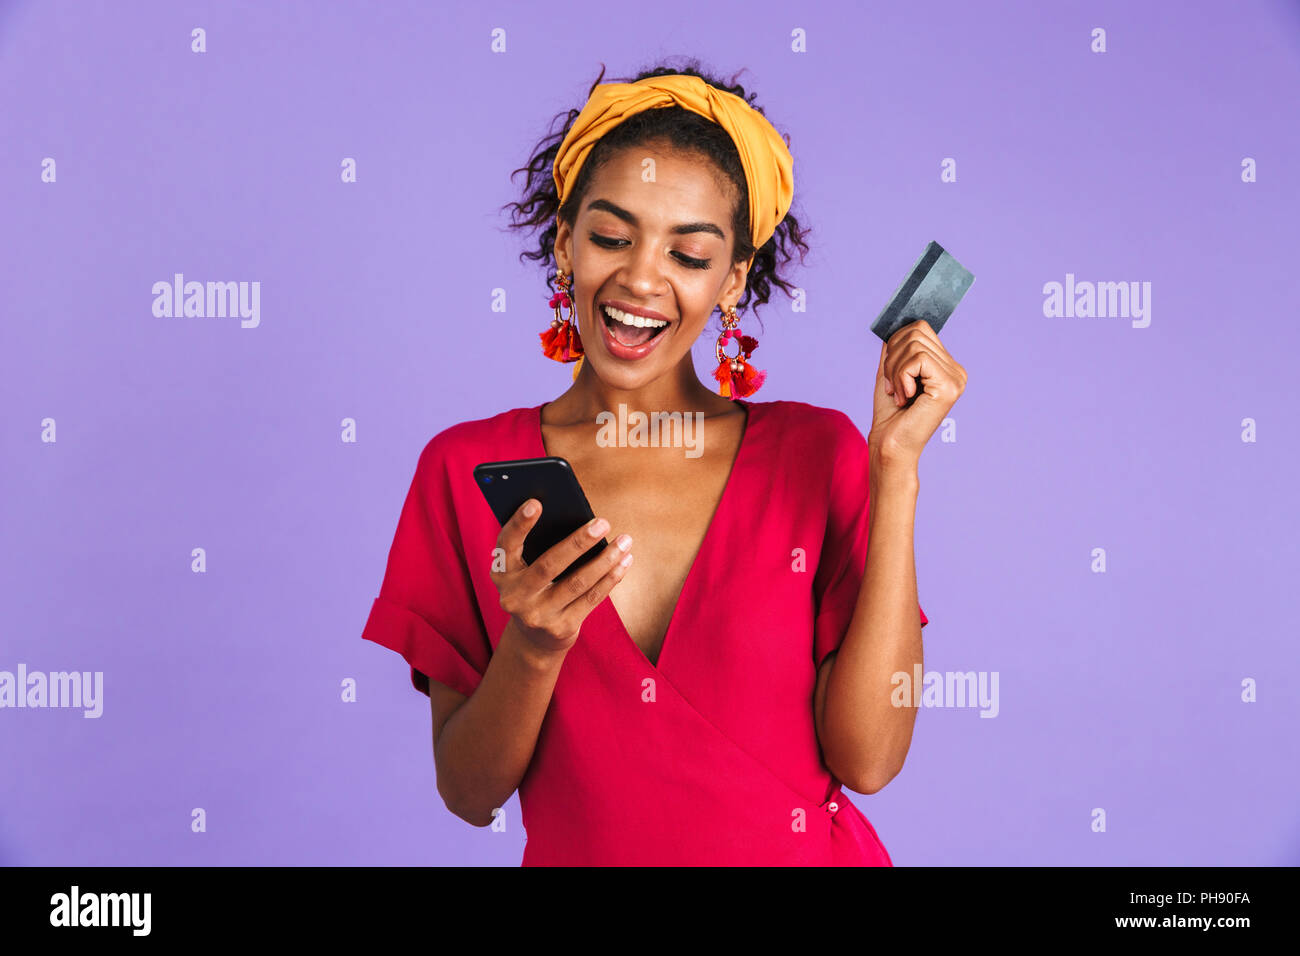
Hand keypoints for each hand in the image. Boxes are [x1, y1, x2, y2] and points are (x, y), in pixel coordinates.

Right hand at [490, 499, 633, 658]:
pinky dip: (610, 577)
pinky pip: (591, 598)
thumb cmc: (535, 585)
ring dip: (605, 559)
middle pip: (549, 565)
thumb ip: (539, 545)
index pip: (507, 544)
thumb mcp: (525, 568)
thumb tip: (578, 520)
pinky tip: (624, 561)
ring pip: (577, 583)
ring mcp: (538, 615)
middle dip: (578, 542)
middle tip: (602, 522)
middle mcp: (515, 596)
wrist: (535, 636)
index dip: (519, 524)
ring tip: (624, 540)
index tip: (536, 502)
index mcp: (502, 573)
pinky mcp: (561, 628)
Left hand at [869, 319, 966, 463]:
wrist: (890, 444)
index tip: (891, 375)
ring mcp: (957, 379)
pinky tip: (905, 398)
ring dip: (895, 370)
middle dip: (893, 357)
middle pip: (916, 331)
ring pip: (915, 344)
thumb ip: (897, 347)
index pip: (920, 328)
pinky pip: (917, 359)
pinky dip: (900, 377)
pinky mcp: (950, 386)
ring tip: (899, 394)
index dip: (895, 345)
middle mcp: (957, 371)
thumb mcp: (890, 371)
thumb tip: (897, 322)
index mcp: (947, 366)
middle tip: (893, 386)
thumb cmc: (890, 413)